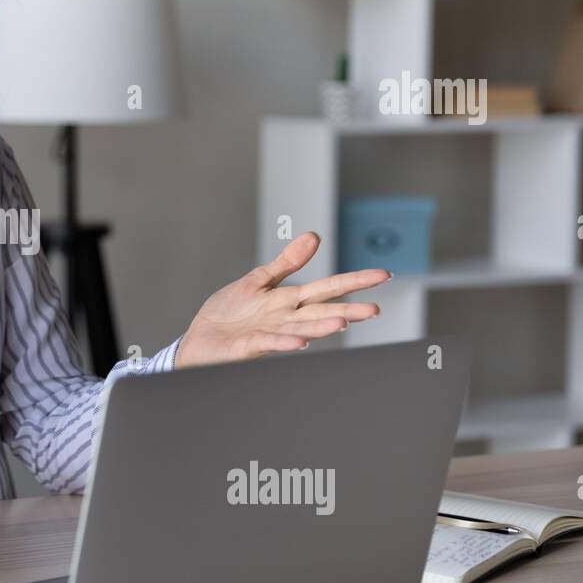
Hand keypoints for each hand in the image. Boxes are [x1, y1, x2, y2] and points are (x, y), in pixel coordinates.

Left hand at [175, 232, 388, 368]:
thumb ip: (287, 263)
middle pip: (320, 312)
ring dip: (321, 326)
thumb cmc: (228, 313)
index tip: (383, 275)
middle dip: (347, 311)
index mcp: (288, 301)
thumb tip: (314, 236)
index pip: (327, 289)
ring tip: (343, 322)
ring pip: (301, 328)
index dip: (354, 282)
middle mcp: (284, 318)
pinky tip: (300, 341)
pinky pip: (270, 343)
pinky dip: (285, 341)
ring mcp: (269, 333)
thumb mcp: (258, 280)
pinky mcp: (249, 346)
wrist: (199, 339)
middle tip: (375, 310)